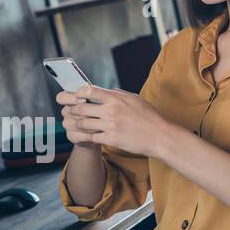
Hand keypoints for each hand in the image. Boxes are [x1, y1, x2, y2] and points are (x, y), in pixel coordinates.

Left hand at [58, 84, 173, 157]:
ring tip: (74, 123)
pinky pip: (89, 137)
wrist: (160, 136)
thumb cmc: (149, 117)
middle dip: (72, 109)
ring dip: (76, 123)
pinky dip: (83, 136)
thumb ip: (118, 94)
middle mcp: (111, 110)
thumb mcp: (134, 99)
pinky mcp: (110, 139)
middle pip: (81, 107)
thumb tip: (104, 91)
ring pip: (83, 123)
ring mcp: (110, 125)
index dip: (78, 93)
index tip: (75, 96)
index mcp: (116, 98)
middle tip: (69, 110)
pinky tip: (81, 135)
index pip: (89, 90)